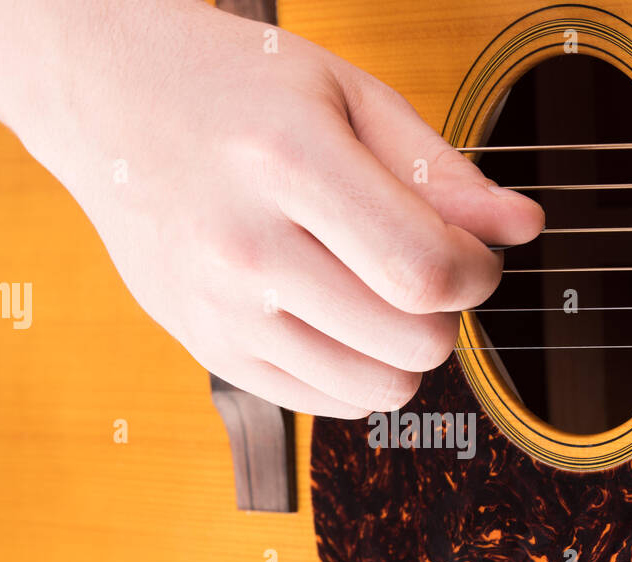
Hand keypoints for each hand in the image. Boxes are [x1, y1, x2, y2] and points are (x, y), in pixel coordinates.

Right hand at [18, 1, 543, 416]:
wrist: (109, 102)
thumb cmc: (234, 88)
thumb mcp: (348, 95)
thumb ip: (441, 169)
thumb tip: (522, 228)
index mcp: (288, 162)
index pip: (424, 271)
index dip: (478, 274)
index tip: (474, 255)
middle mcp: (245, 246)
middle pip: (411, 342)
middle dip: (448, 314)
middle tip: (427, 269)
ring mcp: (219, 309)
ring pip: (375, 389)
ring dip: (407, 353)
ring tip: (384, 296)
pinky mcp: (208, 350)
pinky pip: (325, 403)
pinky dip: (357, 373)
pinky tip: (342, 319)